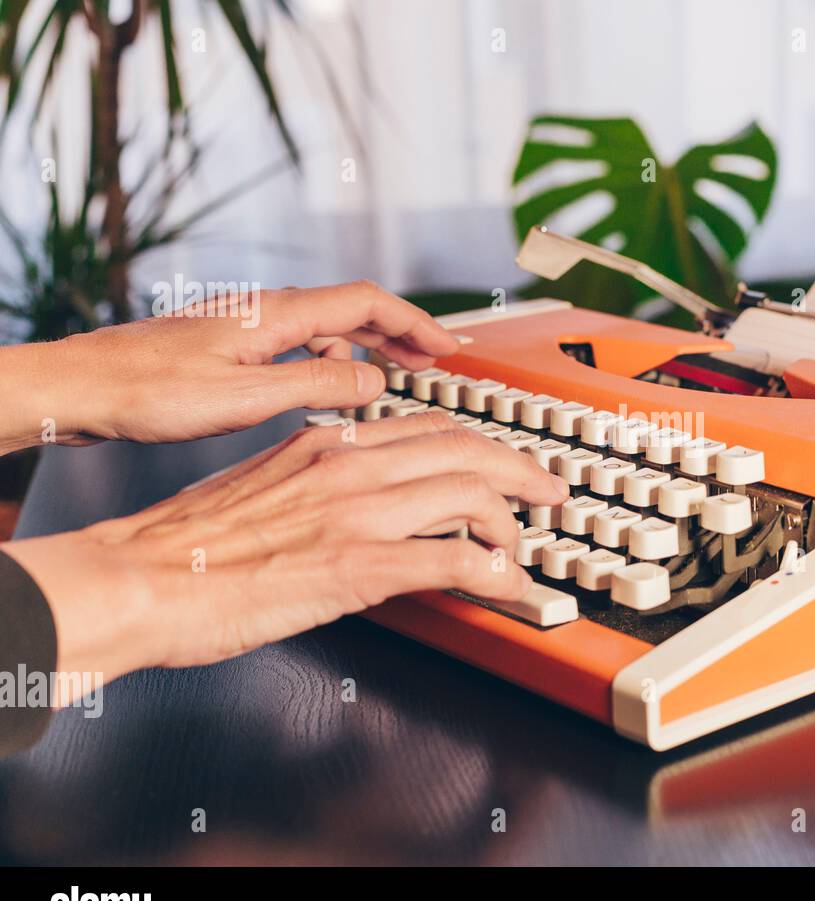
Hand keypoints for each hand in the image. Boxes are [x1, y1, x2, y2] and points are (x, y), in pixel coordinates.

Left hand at [0, 280, 455, 452]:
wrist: (81, 386)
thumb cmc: (148, 392)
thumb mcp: (245, 397)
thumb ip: (316, 384)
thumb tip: (374, 380)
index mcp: (275, 315)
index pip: (366, 302)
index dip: (413, 322)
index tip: (447, 345)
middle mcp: (263, 310)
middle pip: (350, 309)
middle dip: (398, 332)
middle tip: (434, 359)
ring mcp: (244, 324)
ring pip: (324, 325)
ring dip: (366, 346)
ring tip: (393, 374)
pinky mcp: (227, 343)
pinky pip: (298, 341)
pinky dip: (330, 356)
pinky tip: (326, 383)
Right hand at [0, 412, 569, 691]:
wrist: (139, 578)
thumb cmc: (188, 545)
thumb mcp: (266, 488)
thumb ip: (322, 484)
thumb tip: (366, 503)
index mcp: (327, 443)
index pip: (429, 427)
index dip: (481, 444)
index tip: (504, 464)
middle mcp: (349, 465)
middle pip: (467, 447)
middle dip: (521, 468)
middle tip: (548, 491)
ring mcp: (357, 512)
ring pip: (471, 492)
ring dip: (512, 521)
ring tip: (524, 544)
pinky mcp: (358, 566)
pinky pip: (453, 559)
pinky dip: (493, 570)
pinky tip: (505, 583)